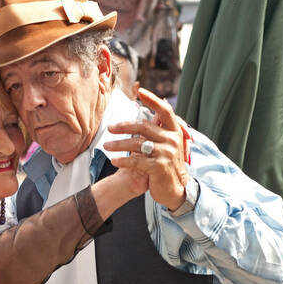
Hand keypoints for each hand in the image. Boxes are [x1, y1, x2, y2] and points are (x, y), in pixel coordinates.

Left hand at [103, 89, 189, 210]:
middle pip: (144, 127)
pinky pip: (137, 161)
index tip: (140, 91)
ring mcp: (166, 153)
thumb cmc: (168, 166)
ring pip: (138, 144)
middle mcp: (172, 140)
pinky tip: (114, 160)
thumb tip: (158, 106)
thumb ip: (161, 129)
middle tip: (110, 128)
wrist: (176, 191)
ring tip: (106, 146)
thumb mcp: (168, 145)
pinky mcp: (159, 167)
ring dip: (119, 145)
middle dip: (124, 127)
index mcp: (175, 132)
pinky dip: (124, 160)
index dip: (153, 100)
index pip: (165, 111)